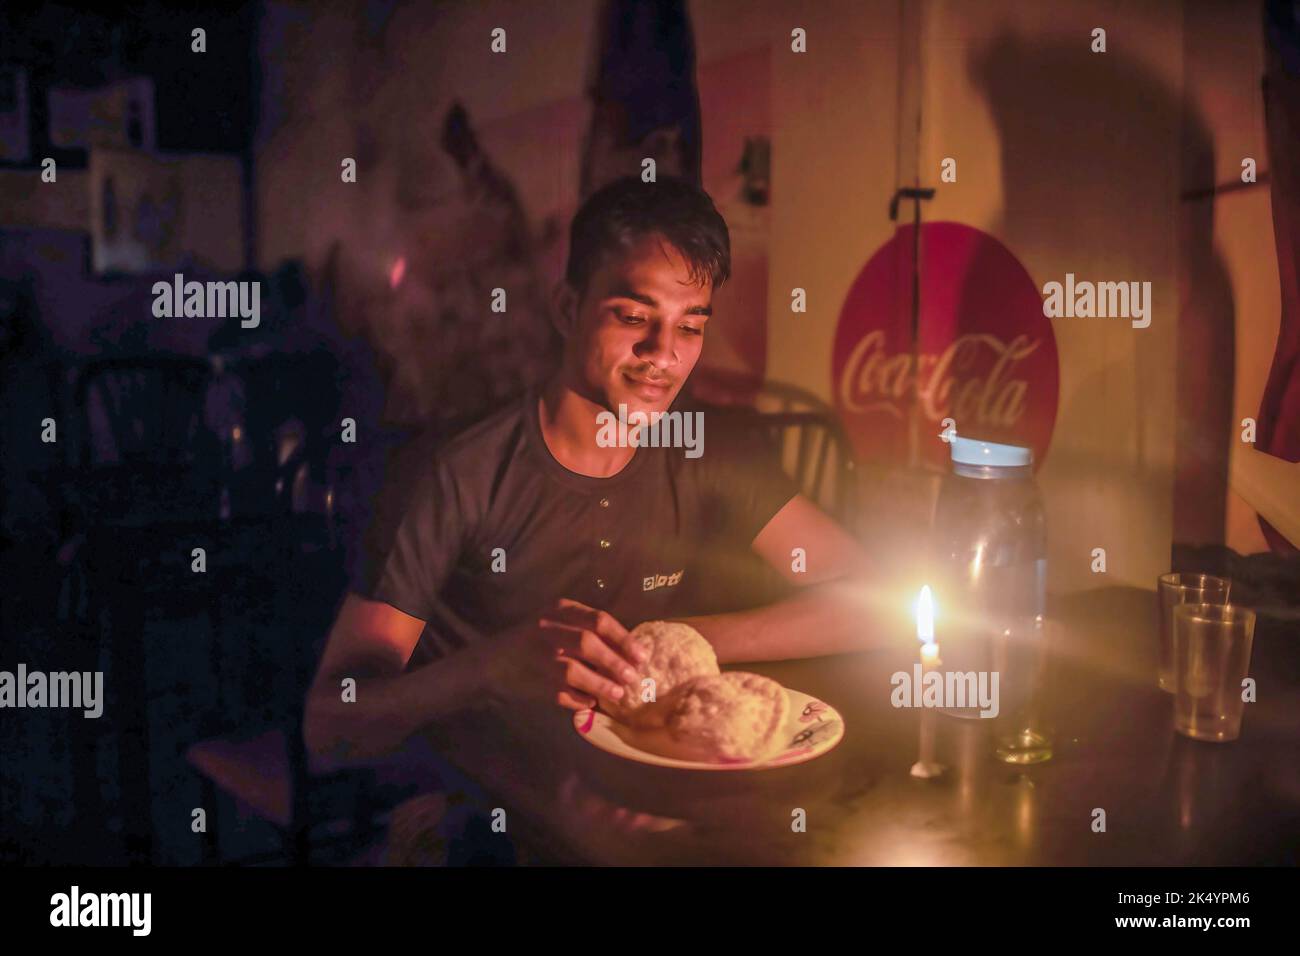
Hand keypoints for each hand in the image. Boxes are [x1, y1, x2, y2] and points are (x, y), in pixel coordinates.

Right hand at [483, 599, 647, 711]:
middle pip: (588, 643)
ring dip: (601, 683)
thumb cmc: (535, 638)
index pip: (599, 620)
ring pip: (575, 671)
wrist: (492, 660)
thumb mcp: (558, 620)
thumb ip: (587, 627)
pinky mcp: (533, 682)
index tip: (642, 654)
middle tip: (633, 676)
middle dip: (615, 661)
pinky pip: (562, 694)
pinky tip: (591, 703)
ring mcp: (539, 657)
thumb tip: (629, 648)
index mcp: (560, 610)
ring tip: (618, 693)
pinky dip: (580, 700)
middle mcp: (548, 630)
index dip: (624, 638)